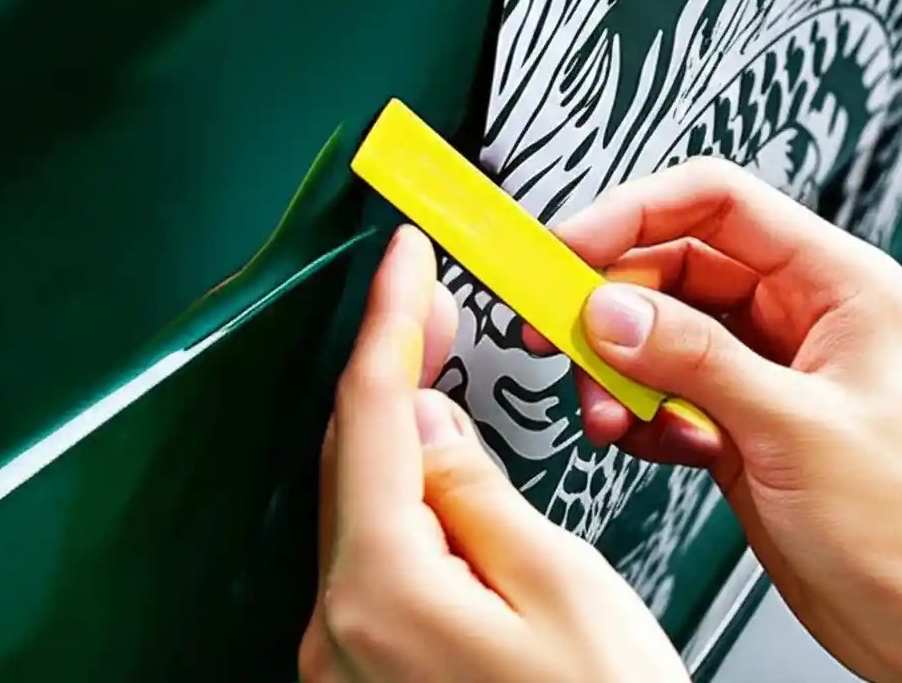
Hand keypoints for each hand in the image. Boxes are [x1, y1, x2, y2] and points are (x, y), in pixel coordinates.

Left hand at [300, 227, 687, 682]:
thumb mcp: (561, 586)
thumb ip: (478, 494)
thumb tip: (430, 421)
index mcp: (382, 594)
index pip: (371, 417)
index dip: (390, 323)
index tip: (406, 260)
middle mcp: (340, 632)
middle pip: (353, 458)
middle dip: (389, 368)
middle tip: (427, 299)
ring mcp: (348, 660)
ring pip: (362, 505)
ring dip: (396, 429)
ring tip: (435, 364)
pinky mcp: (372, 675)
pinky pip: (376, 556)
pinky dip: (404, 498)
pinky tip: (436, 470)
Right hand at [524, 159, 901, 680]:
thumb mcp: (795, 429)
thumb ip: (697, 360)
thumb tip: (614, 311)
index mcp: (838, 285)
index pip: (720, 204)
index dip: (635, 214)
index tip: (569, 250)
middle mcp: (799, 315)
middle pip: (676, 266)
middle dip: (612, 304)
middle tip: (560, 339)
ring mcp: (765, 368)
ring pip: (661, 330)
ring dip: (619, 368)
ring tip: (611, 413)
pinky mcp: (738, 417)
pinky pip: (665, 387)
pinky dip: (640, 411)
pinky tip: (651, 442)